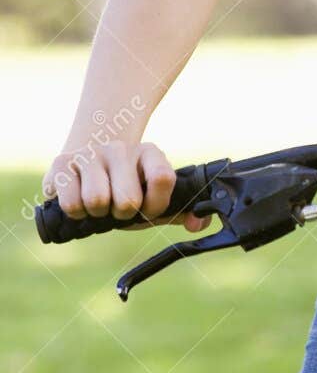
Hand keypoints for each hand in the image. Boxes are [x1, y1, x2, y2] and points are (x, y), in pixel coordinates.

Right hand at [42, 139, 210, 231]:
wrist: (85, 165)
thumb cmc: (125, 188)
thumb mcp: (154, 199)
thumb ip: (180, 211)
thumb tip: (198, 224)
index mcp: (150, 153)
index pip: (163, 178)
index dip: (155, 204)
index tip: (147, 209)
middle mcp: (120, 148)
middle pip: (128, 199)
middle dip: (123, 213)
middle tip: (118, 206)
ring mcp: (90, 153)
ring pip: (98, 201)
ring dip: (98, 213)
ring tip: (98, 202)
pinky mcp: (62, 163)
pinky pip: (72, 204)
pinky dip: (76, 212)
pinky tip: (79, 199)